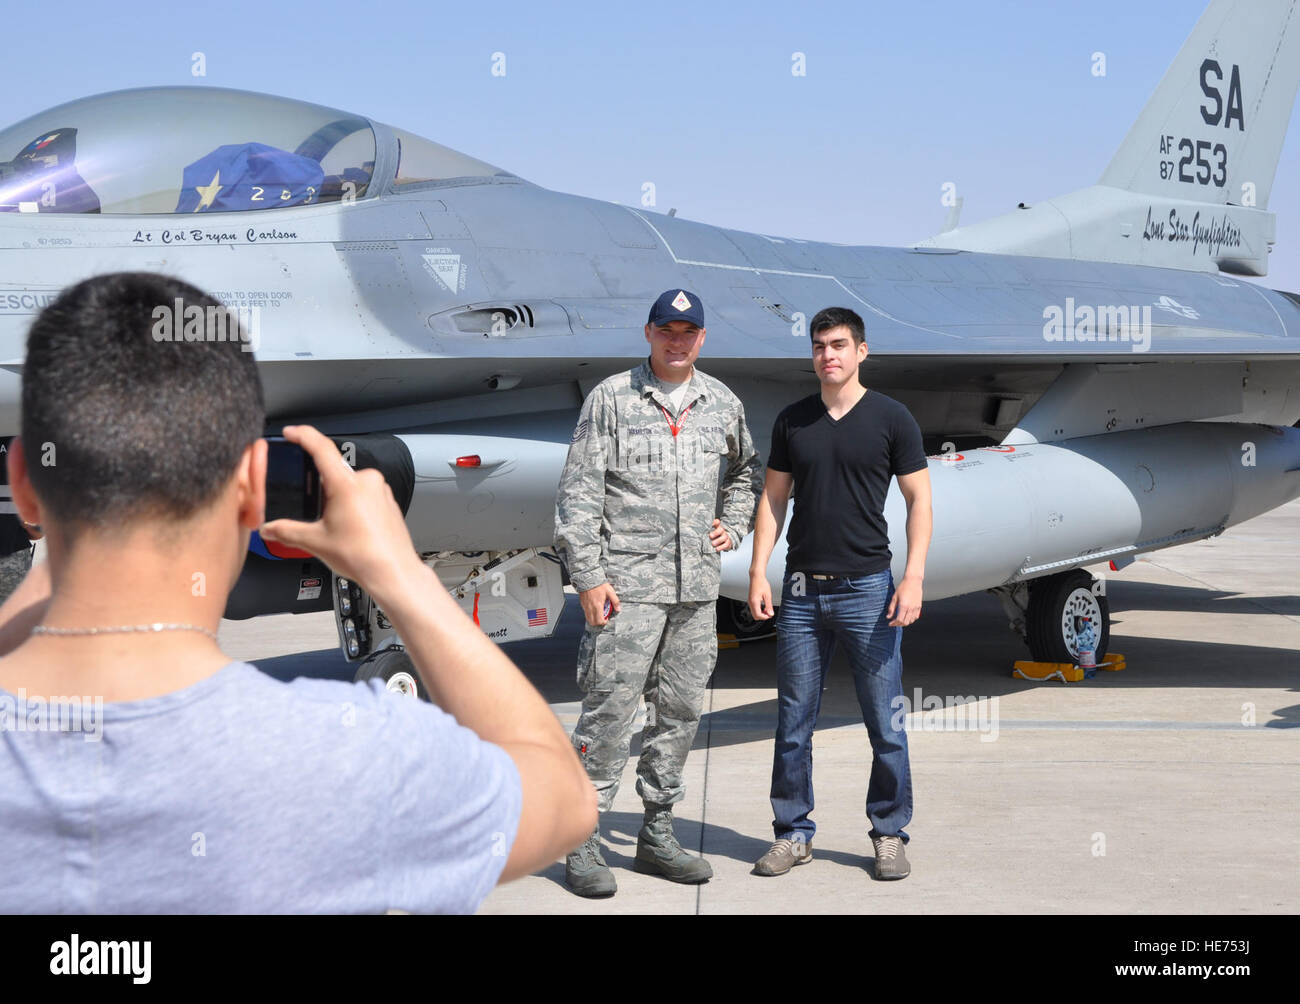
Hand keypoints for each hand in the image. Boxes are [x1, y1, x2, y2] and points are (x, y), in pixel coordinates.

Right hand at [259, 425, 424, 604]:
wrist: (393, 572)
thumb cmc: (363, 557)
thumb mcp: (315, 542)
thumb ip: (287, 531)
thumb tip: (270, 528)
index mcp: (347, 484)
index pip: (321, 447)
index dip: (303, 436)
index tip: (292, 433)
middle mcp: (367, 481)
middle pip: (334, 471)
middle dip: (320, 485)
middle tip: (313, 507)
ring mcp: (380, 490)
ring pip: (350, 483)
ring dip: (337, 497)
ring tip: (334, 524)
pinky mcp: (388, 500)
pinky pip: (365, 493)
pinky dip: (353, 503)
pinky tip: (350, 525)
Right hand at [578, 583, 620, 626]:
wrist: (588, 579)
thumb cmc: (599, 585)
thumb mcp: (610, 592)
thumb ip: (615, 601)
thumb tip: (618, 609)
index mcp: (598, 606)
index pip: (599, 621)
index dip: (604, 622)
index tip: (606, 618)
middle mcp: (590, 608)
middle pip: (592, 622)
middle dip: (598, 623)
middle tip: (603, 618)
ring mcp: (585, 606)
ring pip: (588, 619)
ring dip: (593, 619)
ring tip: (599, 613)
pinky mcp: (582, 604)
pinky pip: (585, 613)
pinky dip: (590, 614)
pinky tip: (594, 608)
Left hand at [709, 518, 732, 551]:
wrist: (724, 542)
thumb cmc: (715, 537)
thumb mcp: (711, 532)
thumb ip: (706, 531)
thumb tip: (700, 530)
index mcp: (717, 527)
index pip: (717, 523)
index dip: (715, 522)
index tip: (712, 524)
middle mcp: (722, 531)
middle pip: (721, 529)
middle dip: (716, 533)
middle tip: (710, 536)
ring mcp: (726, 537)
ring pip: (724, 537)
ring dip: (718, 541)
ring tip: (713, 544)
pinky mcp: (728, 543)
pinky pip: (726, 545)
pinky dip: (721, 547)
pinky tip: (717, 549)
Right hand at [748, 573, 774, 620]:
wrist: (756, 577)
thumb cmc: (761, 584)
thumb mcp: (768, 595)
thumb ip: (769, 606)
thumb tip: (771, 614)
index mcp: (754, 602)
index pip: (758, 615)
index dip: (765, 617)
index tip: (770, 614)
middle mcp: (750, 603)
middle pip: (755, 616)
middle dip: (763, 616)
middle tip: (769, 612)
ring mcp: (750, 601)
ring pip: (754, 613)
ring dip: (761, 613)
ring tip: (767, 609)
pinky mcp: (751, 600)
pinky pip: (754, 609)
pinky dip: (759, 610)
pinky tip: (764, 606)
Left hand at [886, 575, 922, 626]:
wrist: (913, 581)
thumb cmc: (903, 587)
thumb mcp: (894, 597)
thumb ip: (891, 608)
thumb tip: (888, 617)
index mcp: (903, 606)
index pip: (899, 620)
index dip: (894, 623)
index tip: (890, 623)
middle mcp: (911, 608)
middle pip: (905, 622)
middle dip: (899, 624)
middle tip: (894, 623)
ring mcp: (916, 608)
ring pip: (911, 621)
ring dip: (905, 622)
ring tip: (900, 620)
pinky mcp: (919, 606)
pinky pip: (916, 617)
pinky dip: (911, 619)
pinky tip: (907, 617)